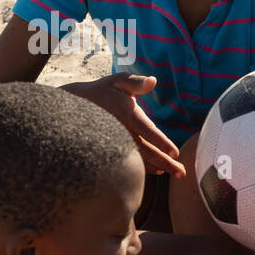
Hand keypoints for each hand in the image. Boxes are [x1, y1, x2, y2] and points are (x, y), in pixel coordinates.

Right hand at [62, 74, 184, 176]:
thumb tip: (153, 81)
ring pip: (138, 159)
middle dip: (164, 162)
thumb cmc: (102, 91)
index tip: (175, 153)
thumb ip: (135, 82)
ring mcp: (114, 143)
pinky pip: (129, 161)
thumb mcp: (116, 81)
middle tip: (182, 173)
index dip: (159, 141)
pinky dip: (144, 167)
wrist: (72, 107)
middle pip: (144, 150)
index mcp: (125, 113)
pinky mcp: (111, 150)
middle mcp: (120, 131)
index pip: (145, 129)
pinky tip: (159, 171)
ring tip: (177, 174)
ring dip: (158, 167)